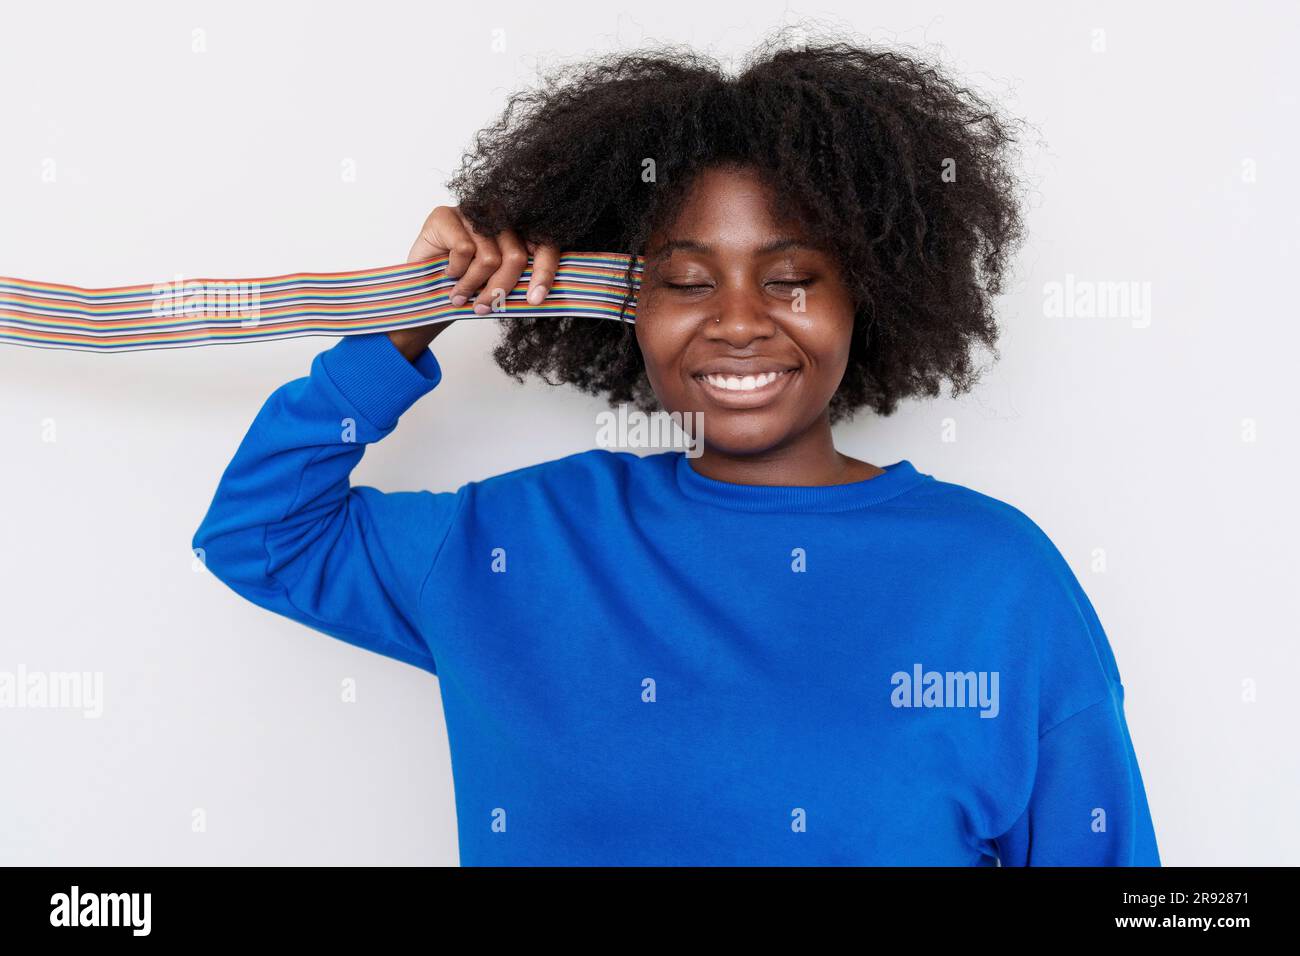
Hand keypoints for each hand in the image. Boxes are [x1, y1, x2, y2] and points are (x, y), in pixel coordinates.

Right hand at [388, 205, 560, 361]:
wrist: (424, 291)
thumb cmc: (464, 288)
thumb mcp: (496, 288)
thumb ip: (518, 283)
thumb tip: (539, 295)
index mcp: (517, 232)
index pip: (543, 246)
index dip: (544, 272)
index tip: (535, 299)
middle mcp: (497, 217)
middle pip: (515, 256)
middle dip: (500, 288)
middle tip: (482, 308)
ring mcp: (471, 213)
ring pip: (490, 258)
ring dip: (472, 285)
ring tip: (460, 296)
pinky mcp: (446, 215)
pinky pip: (464, 250)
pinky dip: (456, 271)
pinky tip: (448, 273)